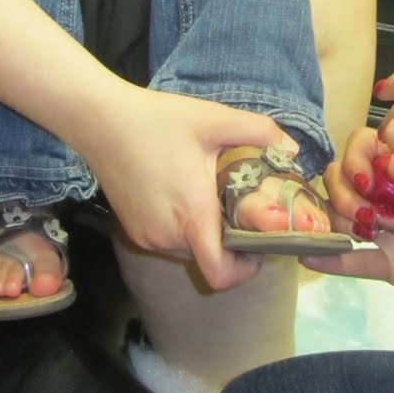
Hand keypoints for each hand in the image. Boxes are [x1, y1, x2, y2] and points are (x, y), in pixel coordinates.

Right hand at [79, 86, 298, 290]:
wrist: (100, 120)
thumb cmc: (157, 120)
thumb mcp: (213, 119)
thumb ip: (259, 132)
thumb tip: (293, 151)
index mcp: (191, 214)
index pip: (220, 273)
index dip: (245, 270)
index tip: (257, 248)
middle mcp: (167, 235)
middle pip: (209, 260)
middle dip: (229, 244)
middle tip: (241, 211)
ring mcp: (147, 236)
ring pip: (189, 251)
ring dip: (205, 234)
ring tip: (212, 198)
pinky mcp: (134, 230)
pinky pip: (169, 241)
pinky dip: (183, 228)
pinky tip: (185, 194)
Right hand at [308, 128, 393, 331]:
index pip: (382, 134)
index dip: (373, 142)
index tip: (383, 153)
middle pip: (355, 166)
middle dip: (353, 169)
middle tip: (368, 185)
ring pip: (346, 206)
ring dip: (337, 206)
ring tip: (352, 216)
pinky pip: (357, 260)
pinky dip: (332, 256)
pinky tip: (311, 253)